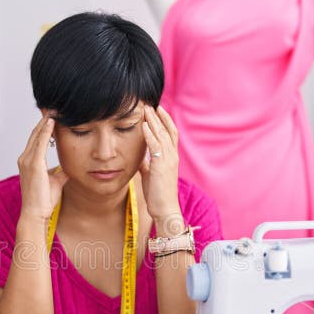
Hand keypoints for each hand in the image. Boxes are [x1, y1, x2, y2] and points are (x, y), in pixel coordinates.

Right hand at [17, 115, 68, 222]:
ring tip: (54, 109)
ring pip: (36, 135)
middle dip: (44, 120)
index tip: (53, 116)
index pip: (37, 139)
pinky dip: (45, 132)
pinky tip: (52, 122)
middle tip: (54, 106)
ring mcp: (27, 161)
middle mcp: (25, 158)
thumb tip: (68, 169)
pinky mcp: (33, 165)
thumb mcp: (55, 183)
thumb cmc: (43, 202)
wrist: (35, 214)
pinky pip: (40, 143)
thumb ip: (60, 174)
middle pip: (35, 133)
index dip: (44, 127)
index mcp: (29, 162)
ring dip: (45, 122)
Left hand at [139, 106, 182, 230]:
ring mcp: (169, 160)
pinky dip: (150, 134)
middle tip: (150, 104)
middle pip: (168, 130)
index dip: (164, 121)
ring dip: (154, 121)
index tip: (156, 111)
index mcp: (171, 157)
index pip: (170, 134)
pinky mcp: (162, 165)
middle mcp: (172, 156)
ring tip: (146, 109)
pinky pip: (156, 146)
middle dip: (159, 116)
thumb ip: (147, 165)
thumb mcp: (151, 175)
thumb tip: (140, 158)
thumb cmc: (158, 195)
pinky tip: (144, 125)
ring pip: (162, 135)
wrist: (165, 209)